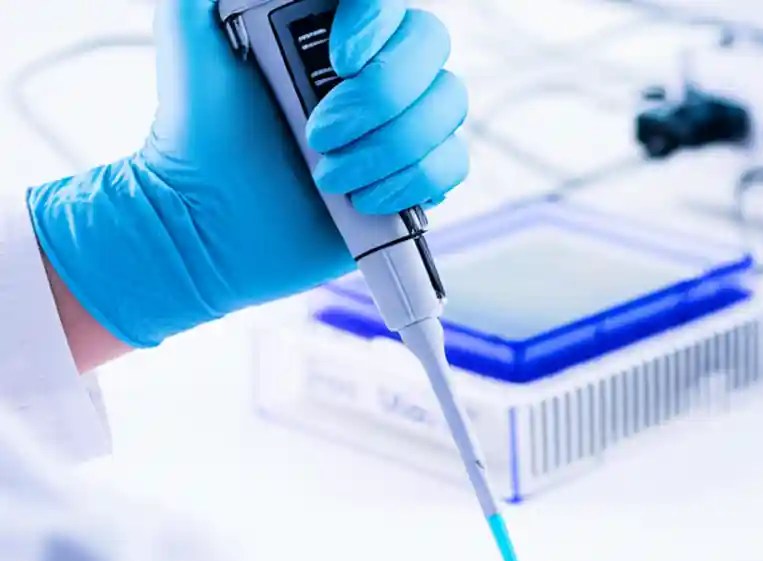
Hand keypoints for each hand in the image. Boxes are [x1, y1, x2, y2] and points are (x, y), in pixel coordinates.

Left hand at [28, 0, 467, 348]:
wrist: (209, 218)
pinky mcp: (417, 174)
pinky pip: (452, 163)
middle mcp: (376, 64)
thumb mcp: (190, 32)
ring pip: (447, 105)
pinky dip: (410, 183)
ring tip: (329, 178)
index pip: (390, 1)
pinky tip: (363, 199)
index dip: (377, 23)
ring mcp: (402, 119)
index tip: (339, 60)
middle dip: (379, 97)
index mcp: (330, 20)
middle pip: (431, 45)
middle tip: (317, 134)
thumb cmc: (197, 126)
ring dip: (389, 149)